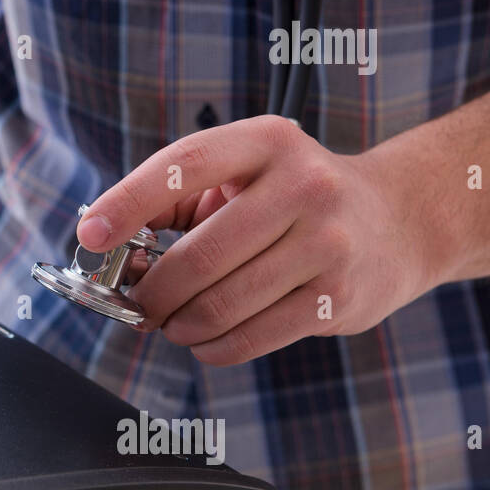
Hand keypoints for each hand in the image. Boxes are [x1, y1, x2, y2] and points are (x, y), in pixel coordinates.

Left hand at [77, 116, 442, 364]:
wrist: (400, 219)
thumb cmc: (294, 197)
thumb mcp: (244, 171)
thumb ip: (176, 196)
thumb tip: (105, 239)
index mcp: (267, 142)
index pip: (183, 165)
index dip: (128, 201)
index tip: (89, 234)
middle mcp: (304, 186)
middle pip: (197, 256)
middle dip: (151, 291)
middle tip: (137, 303)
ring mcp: (327, 244)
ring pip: (220, 305)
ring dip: (178, 324)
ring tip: (170, 321)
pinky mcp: (339, 298)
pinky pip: (250, 337)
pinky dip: (211, 347)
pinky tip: (203, 339)